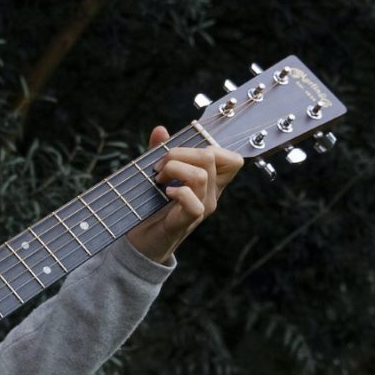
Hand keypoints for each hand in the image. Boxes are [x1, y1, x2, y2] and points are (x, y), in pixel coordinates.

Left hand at [125, 125, 242, 264]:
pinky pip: (193, 202)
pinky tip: (165, 193)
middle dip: (180, 153)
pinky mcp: (186, 221)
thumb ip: (161, 153)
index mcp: (210, 183)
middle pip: (211, 157)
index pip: (233, 159)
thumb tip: (160, 130)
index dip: (212, 147)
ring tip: (158, 179)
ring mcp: (201, 208)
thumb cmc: (151, 209)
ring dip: (173, 169)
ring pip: (201, 175)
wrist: (141, 244)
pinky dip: (178, 192)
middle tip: (159, 167)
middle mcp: (211, 195)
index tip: (183, 152)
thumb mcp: (158, 176)